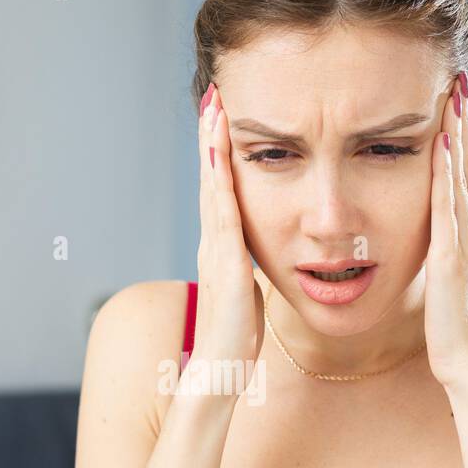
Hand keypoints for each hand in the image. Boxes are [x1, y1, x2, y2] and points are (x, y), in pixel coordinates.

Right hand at [186, 83, 264, 396]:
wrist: (220, 374)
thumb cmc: (236, 341)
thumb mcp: (247, 297)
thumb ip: (248, 275)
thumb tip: (257, 263)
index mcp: (223, 249)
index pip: (223, 191)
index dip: (222, 155)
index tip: (226, 118)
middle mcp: (213, 243)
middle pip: (212, 178)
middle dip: (212, 136)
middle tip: (214, 94)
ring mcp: (214, 250)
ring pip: (212, 186)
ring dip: (211, 146)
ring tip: (214, 106)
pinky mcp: (222, 263)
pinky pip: (220, 211)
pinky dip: (218, 178)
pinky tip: (219, 152)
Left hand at [424, 71, 467, 396]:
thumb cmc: (466, 327)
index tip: (462, 103)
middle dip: (465, 125)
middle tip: (459, 81)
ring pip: (463, 181)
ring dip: (458, 138)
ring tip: (452, 97)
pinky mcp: (452, 261)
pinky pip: (448, 209)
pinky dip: (446, 176)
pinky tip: (442, 147)